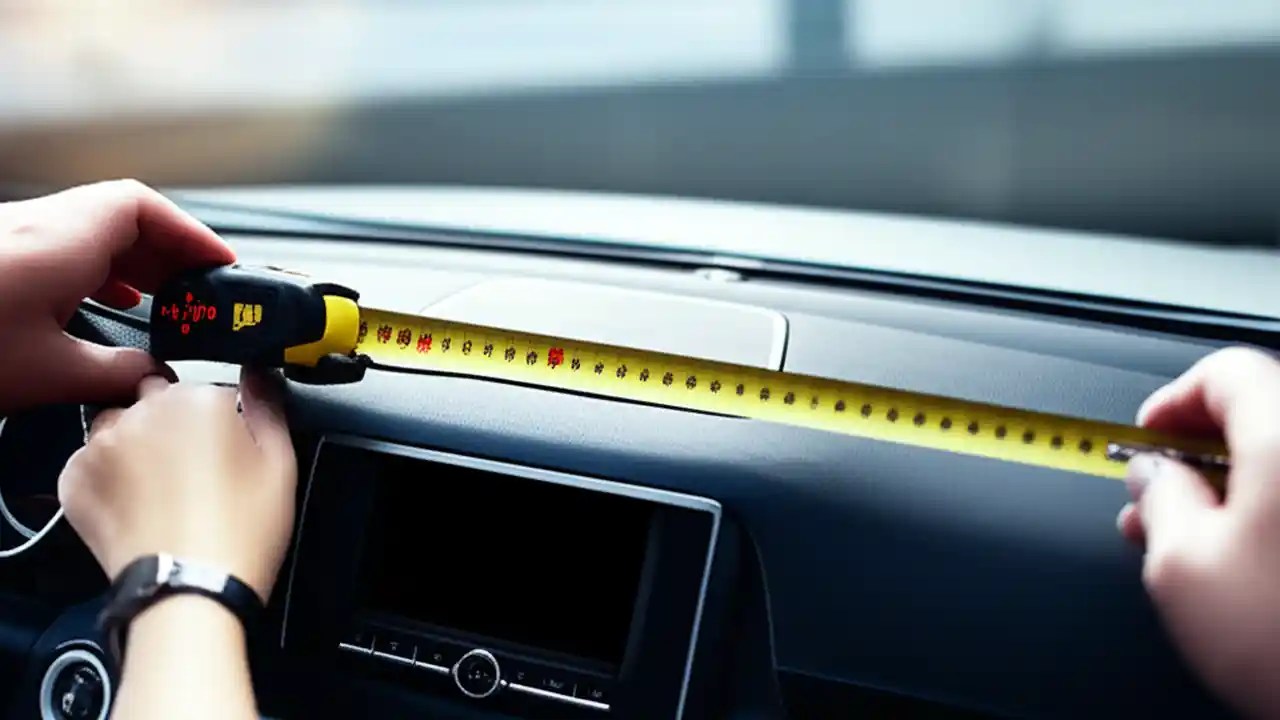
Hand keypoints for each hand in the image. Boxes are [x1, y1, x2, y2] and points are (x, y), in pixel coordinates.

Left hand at [0, 180, 233, 412]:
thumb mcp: (46, 373)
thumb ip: (115, 374)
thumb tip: (150, 377)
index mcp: (62, 239)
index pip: (143, 208)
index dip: (190, 232)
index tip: (218, 262)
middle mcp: (36, 224)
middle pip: (121, 216)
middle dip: (169, 251)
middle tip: (199, 287)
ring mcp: (10, 235)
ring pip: (88, 229)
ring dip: (132, 259)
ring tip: (160, 296)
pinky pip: (60, 245)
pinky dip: (96, 267)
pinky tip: (102, 298)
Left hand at [58, 368, 295, 600]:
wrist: (187, 590)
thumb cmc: (242, 530)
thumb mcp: (280, 464)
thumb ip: (268, 407)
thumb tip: (258, 375)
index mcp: (198, 398)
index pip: (207, 391)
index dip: (219, 424)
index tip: (226, 454)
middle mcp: (143, 410)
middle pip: (157, 403)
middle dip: (172, 429)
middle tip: (194, 476)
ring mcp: (102, 443)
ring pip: (120, 430)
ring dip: (135, 448)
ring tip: (160, 493)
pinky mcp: (75, 478)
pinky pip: (90, 465)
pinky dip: (108, 480)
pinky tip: (135, 508)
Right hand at [1117, 347, 1279, 718]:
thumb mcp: (1181, 568)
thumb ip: (1157, 498)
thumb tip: (1153, 475)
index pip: (1224, 372)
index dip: (1172, 402)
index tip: (1147, 436)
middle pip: (1264, 417)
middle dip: (1202, 455)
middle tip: (1162, 499)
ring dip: (1243, 490)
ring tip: (1201, 543)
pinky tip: (1255, 565)